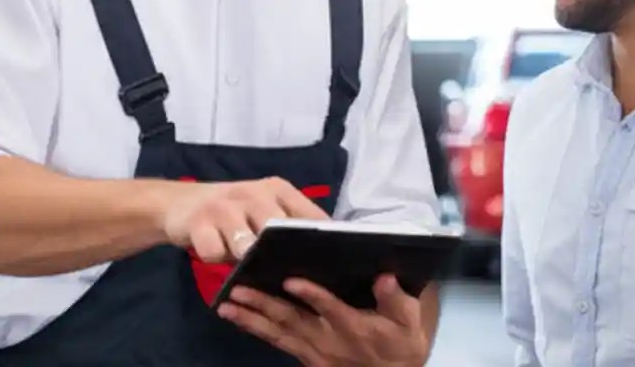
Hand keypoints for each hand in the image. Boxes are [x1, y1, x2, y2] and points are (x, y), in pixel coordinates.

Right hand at [162, 177, 328, 262]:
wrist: (181, 203)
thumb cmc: (234, 214)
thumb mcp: (265, 212)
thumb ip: (288, 228)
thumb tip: (319, 261)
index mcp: (279, 190)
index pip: (311, 217)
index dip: (320, 243)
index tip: (325, 266)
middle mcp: (254, 193)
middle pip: (279, 232)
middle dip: (281, 255)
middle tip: (278, 271)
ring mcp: (225, 206)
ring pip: (247, 244)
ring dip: (246, 259)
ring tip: (240, 260)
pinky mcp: (198, 222)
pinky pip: (215, 254)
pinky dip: (216, 259)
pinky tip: (214, 253)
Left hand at [219, 274, 428, 366]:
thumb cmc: (400, 342)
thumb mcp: (408, 322)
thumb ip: (396, 299)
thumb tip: (383, 276)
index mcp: (354, 326)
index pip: (330, 308)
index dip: (311, 295)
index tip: (291, 280)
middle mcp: (328, 339)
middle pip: (292, 321)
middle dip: (263, 305)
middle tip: (238, 290)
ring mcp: (313, 351)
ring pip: (278, 334)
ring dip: (251, 319)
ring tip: (226, 305)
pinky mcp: (305, 356)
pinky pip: (277, 342)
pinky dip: (256, 329)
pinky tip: (237, 318)